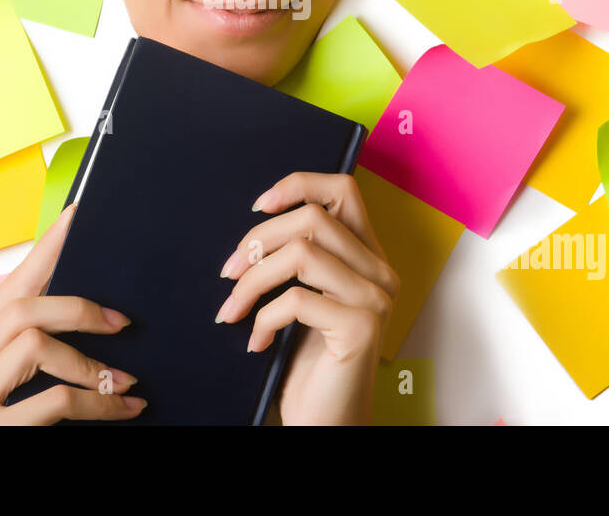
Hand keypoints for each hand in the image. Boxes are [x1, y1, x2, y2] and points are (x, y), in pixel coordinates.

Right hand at [0, 203, 147, 424]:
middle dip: (79, 311)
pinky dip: (96, 403)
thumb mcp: (25, 374)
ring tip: (125, 381)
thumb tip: (96, 300)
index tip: (79, 218)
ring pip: (34, 347)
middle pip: (22, 312)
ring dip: (90, 365)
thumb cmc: (17, 422)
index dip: (48, 250)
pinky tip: (124, 408)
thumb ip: (41, 338)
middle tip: (122, 323)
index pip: (12, 283)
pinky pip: (52, 401)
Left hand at [216, 171, 399, 425]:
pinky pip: (297, 300)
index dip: (298, 185)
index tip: (258, 207)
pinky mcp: (361, 329)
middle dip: (257, 240)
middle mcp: (380, 273)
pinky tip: (256, 342)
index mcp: (367, 257)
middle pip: (313, 218)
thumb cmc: (309, 365)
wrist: (325, 423)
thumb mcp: (303, 301)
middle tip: (228, 272)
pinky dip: (264, 317)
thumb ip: (299, 261)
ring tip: (232, 309)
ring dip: (252, 280)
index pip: (343, 190)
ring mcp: (375, 300)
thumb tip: (258, 226)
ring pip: (301, 254)